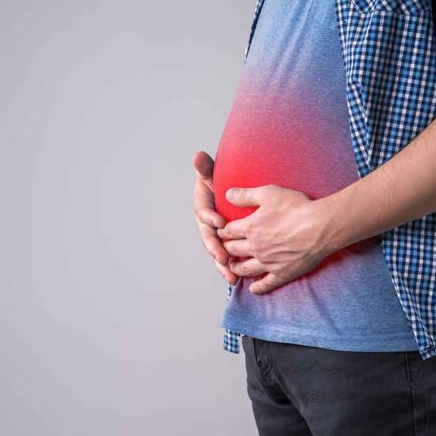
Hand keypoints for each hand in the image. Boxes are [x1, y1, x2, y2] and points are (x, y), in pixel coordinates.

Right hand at [191, 151, 236, 284]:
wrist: (233, 193)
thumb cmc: (222, 182)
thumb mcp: (214, 173)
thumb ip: (206, 167)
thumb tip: (198, 155)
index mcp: (203, 207)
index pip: (204, 213)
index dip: (211, 217)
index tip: (220, 222)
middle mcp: (207, 224)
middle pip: (209, 238)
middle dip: (216, 248)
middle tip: (223, 257)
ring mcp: (215, 236)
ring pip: (216, 252)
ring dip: (222, 265)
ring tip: (231, 276)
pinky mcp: (225, 244)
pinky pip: (226, 258)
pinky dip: (230, 269)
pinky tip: (237, 280)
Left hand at [216, 184, 336, 293]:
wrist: (320, 226)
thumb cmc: (297, 208)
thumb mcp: (269, 193)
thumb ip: (245, 195)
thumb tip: (227, 195)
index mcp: (250, 228)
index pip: (228, 231)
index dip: (223, 230)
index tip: (223, 231)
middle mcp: (255, 247)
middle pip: (233, 250)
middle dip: (226, 248)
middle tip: (225, 248)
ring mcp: (268, 263)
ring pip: (244, 269)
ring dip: (236, 268)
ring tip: (232, 267)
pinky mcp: (282, 273)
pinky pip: (266, 284)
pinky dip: (258, 288)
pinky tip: (253, 289)